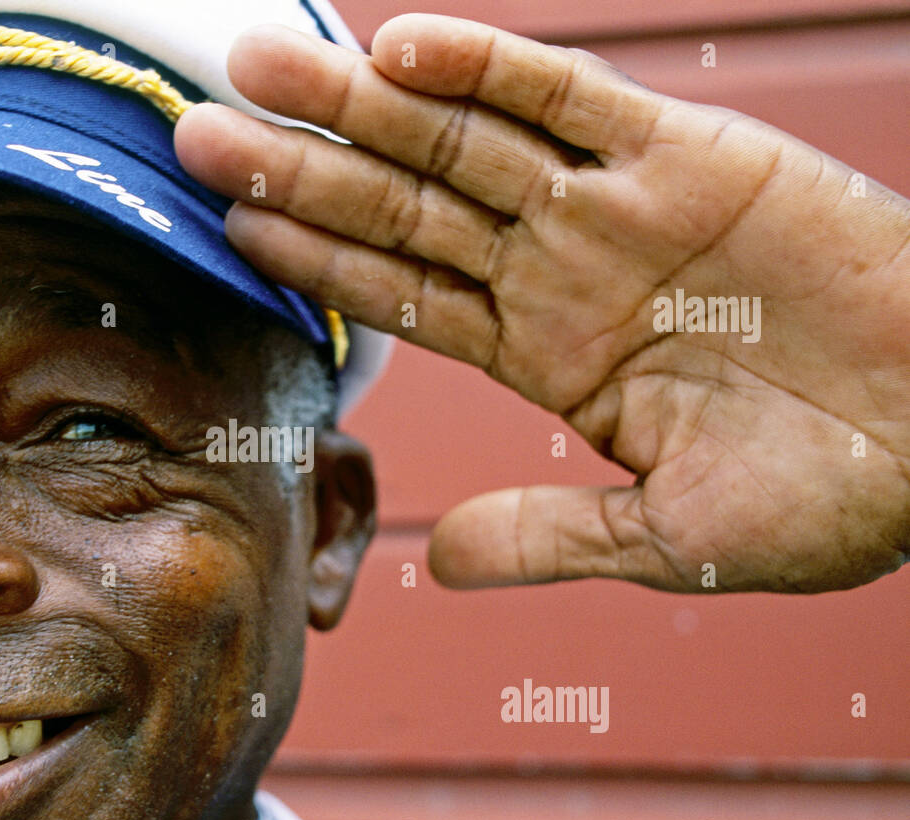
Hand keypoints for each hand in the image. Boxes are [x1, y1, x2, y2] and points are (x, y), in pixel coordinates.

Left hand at [174, 13, 909, 592]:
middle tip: (194, 131)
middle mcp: (563, 268)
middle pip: (403, 205)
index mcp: (547, 352)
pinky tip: (403, 51)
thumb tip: (440, 564)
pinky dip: (492, 70)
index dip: (310, 258)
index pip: (400, 291)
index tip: (226, 225)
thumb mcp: (667, 540)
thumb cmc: (828, 494)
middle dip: (299, 170)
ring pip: (464, 142)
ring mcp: (617, 208)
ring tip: (258, 72)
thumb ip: (550, 539)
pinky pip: (572, 102)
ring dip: (360, 107)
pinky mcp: (692, 158)